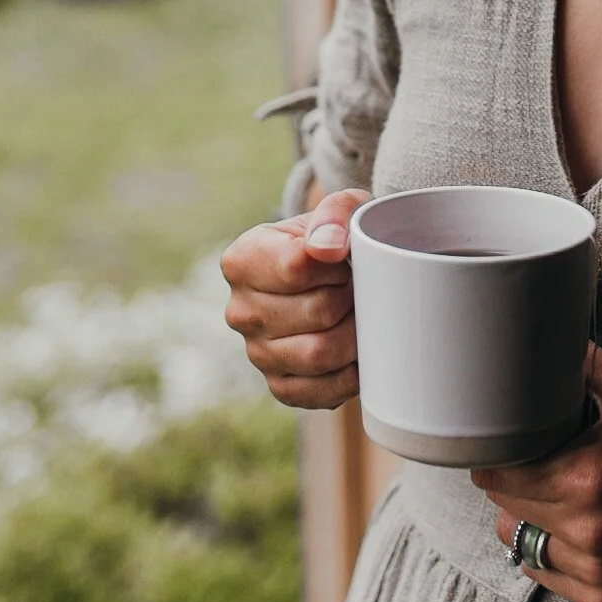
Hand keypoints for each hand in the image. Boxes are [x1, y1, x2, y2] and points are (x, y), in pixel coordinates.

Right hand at [220, 188, 364, 409]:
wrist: (331, 278)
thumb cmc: (335, 240)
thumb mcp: (339, 211)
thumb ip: (334, 214)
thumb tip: (327, 247)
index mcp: (243, 260)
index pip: (298, 268)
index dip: (337, 264)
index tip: (344, 258)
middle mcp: (240, 311)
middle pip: (318, 312)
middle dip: (352, 298)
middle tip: (359, 288)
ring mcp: (257, 353)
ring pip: (321, 354)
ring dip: (356, 335)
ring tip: (361, 315)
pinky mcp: (281, 387)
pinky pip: (321, 391)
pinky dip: (350, 374)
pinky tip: (357, 351)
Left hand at [474, 349, 601, 601]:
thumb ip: (581, 365)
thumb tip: (539, 337)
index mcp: (586, 475)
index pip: (494, 469)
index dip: (496, 449)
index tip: (508, 438)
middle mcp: (586, 527)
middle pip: (502, 502)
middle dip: (514, 476)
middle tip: (540, 457)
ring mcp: (594, 568)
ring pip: (518, 539)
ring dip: (528, 515)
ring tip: (560, 493)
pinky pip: (545, 570)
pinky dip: (553, 548)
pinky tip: (580, 525)